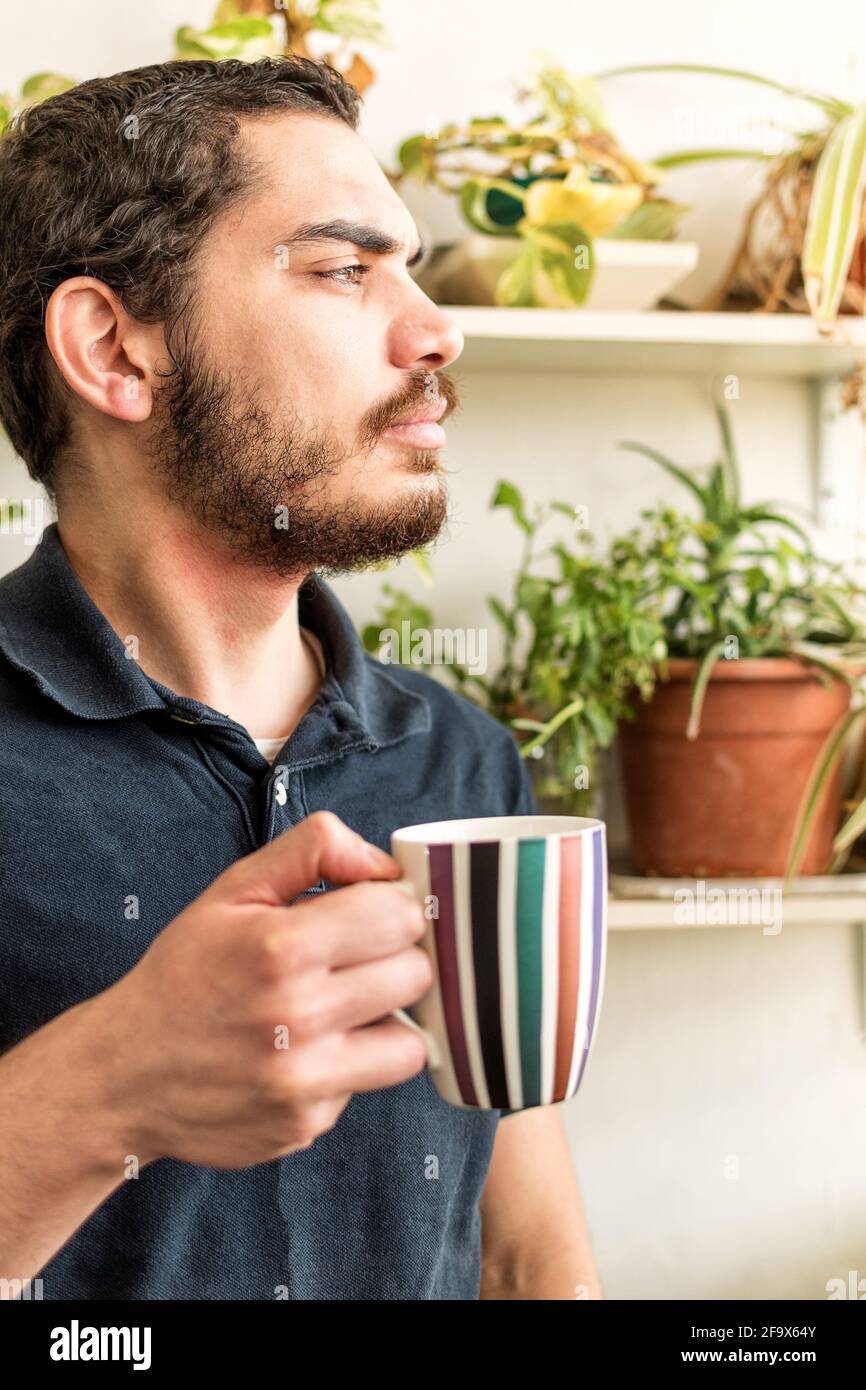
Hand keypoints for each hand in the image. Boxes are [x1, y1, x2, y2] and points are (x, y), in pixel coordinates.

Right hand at [87, 811, 432, 1168]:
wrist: (124, 1072)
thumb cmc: (184, 972)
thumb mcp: (233, 890)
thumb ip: (312, 850)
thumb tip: (385, 864)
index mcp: (282, 947)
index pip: (402, 915)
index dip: (392, 907)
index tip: (369, 914)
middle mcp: (298, 1017)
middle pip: (417, 975)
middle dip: (395, 959)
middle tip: (355, 960)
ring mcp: (304, 1080)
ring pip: (410, 1042)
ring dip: (386, 1021)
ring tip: (343, 1008)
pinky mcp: (305, 1125)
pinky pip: (366, 1085)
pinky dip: (348, 1066)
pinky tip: (305, 1053)